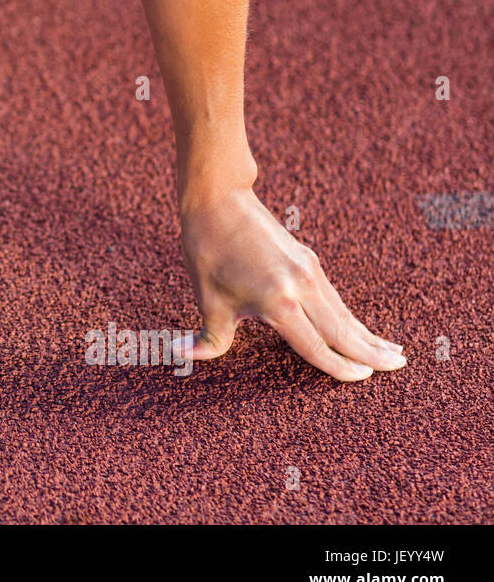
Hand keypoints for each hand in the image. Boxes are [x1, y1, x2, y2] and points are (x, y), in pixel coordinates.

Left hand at [176, 188, 405, 379]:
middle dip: (371, 352)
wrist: (219, 201)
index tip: (362, 379)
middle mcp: (302, 288)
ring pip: (343, 312)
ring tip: (391, 350)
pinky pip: (333, 297)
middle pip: (343, 330)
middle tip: (398, 366)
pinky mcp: (307, 259)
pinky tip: (357, 324)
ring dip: (366, 333)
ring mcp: (309, 271)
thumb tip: (182, 354)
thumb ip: (208, 337)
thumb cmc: (208, 251)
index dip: (339, 367)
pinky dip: (349, 314)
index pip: (317, 347)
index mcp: (279, 304)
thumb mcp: (208, 300)